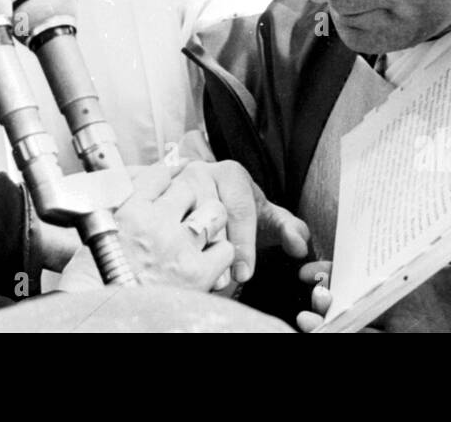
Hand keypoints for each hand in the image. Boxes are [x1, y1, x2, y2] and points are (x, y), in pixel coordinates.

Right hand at [61, 162, 233, 292]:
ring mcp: (179, 247)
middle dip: (192, 197)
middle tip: (188, 210)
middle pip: (191, 186)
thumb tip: (137, 199)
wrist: (104, 319)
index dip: (169, 177)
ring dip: (210, 219)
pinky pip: (225, 248)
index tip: (172, 181)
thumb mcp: (99, 236)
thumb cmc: (94, 284)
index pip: (160, 174)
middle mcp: (156, 224)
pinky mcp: (197, 273)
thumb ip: (123, 213)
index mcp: (129, 212)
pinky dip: (221, 252)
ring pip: (214, 211)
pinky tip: (208, 259)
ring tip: (202, 231)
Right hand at [166, 159, 309, 289]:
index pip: (238, 208)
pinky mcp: (150, 194)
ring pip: (180, 218)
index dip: (243, 244)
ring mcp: (172, 182)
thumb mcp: (263, 219)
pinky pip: (155, 218)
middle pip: (208, 213)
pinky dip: (165, 240)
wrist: (200, 201)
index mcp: (230, 174)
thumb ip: (288, 229)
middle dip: (217, 249)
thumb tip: (300, 244)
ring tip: (199, 271)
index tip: (244, 273)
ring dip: (191, 249)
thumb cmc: (237, 212)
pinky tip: (174, 256)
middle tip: (222, 278)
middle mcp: (200, 171)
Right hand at [297, 239, 450, 332]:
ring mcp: (408, 323)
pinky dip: (344, 335)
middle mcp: (409, 297)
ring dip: (330, 314)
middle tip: (313, 284)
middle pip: (357, 290)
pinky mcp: (410, 343)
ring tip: (311, 313)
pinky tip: (325, 331)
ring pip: (357, 317)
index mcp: (422, 271)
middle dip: (329, 288)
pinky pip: (369, 339)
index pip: (376, 262)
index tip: (321, 259)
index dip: (345, 262)